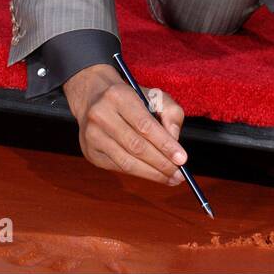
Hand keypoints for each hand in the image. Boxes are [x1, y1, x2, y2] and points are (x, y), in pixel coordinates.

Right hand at [62, 64, 186, 184]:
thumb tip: (174, 141)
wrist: (93, 97)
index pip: (145, 125)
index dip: (165, 144)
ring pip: (126, 162)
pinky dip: (139, 173)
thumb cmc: (130, 98)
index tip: (182, 158)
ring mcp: (92, 135)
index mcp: (118, 96)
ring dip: (152, 173)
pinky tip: (153, 174)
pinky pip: (118, 167)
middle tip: (179, 174)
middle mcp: (100, 115)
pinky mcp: (90, 152)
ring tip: (171, 178)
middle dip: (161, 163)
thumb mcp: (155, 96)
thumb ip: (171, 113)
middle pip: (136, 146)